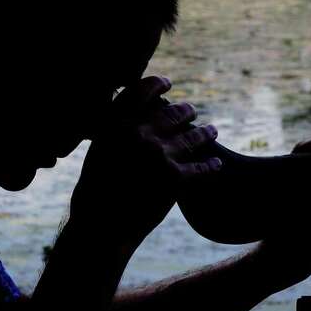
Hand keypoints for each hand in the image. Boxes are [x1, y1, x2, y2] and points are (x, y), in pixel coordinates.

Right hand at [70, 76, 221, 247]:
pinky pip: (201, 167)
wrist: (101, 226)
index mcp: (117, 123)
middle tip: (191, 111)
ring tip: (211, 130)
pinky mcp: (176, 178)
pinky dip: (211, 165)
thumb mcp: (97, 152)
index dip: (157, 84)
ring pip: (193, 136)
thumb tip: (130, 117)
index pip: (142, 90)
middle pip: (173, 112)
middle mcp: (140, 133)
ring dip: (205, 133)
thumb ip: (114, 131)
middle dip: (185, 111)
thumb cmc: (93, 191)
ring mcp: (159, 154)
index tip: (167, 84)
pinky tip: (217, 164)